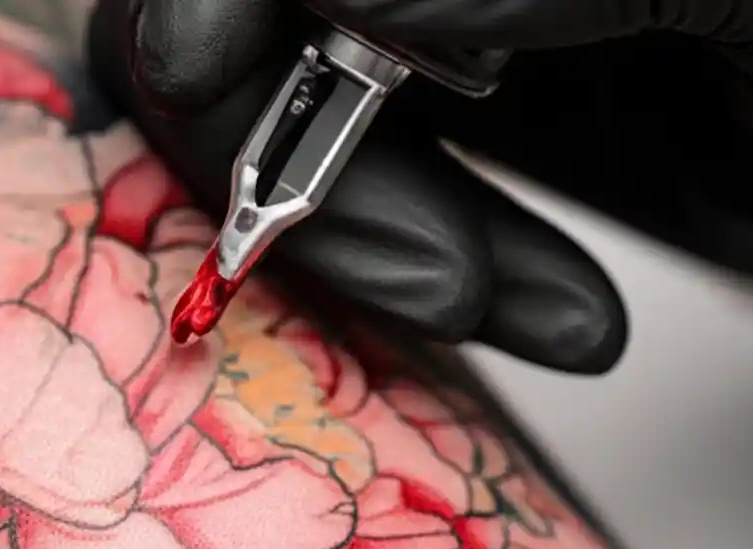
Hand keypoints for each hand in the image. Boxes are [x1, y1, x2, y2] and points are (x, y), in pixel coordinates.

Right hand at [86, 0, 752, 361]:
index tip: (205, 79)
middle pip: (242, 13)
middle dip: (309, 160)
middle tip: (439, 281)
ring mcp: (436, 15)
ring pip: (283, 112)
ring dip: (377, 241)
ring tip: (540, 314)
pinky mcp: (444, 106)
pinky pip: (356, 191)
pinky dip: (425, 267)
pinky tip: (547, 307)